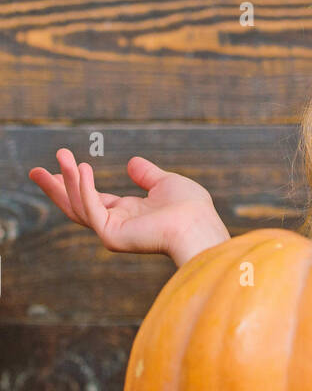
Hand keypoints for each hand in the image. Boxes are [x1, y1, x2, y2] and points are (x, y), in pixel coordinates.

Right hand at [28, 149, 225, 263]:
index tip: (60, 164)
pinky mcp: (111, 235)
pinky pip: (90, 208)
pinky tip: (81, 167)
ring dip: (67, 180)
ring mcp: (111, 232)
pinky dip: (83, 188)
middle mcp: (115, 224)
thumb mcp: (165, 183)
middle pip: (75, 205)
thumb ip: (146, 175)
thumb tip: (132, 162)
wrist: (198, 224)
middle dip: (56, 187)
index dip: (74, 181)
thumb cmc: (189, 208)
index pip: (91, 198)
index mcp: (126, 214)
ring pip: (79, 205)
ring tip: (61, 155)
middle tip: (35, 170)